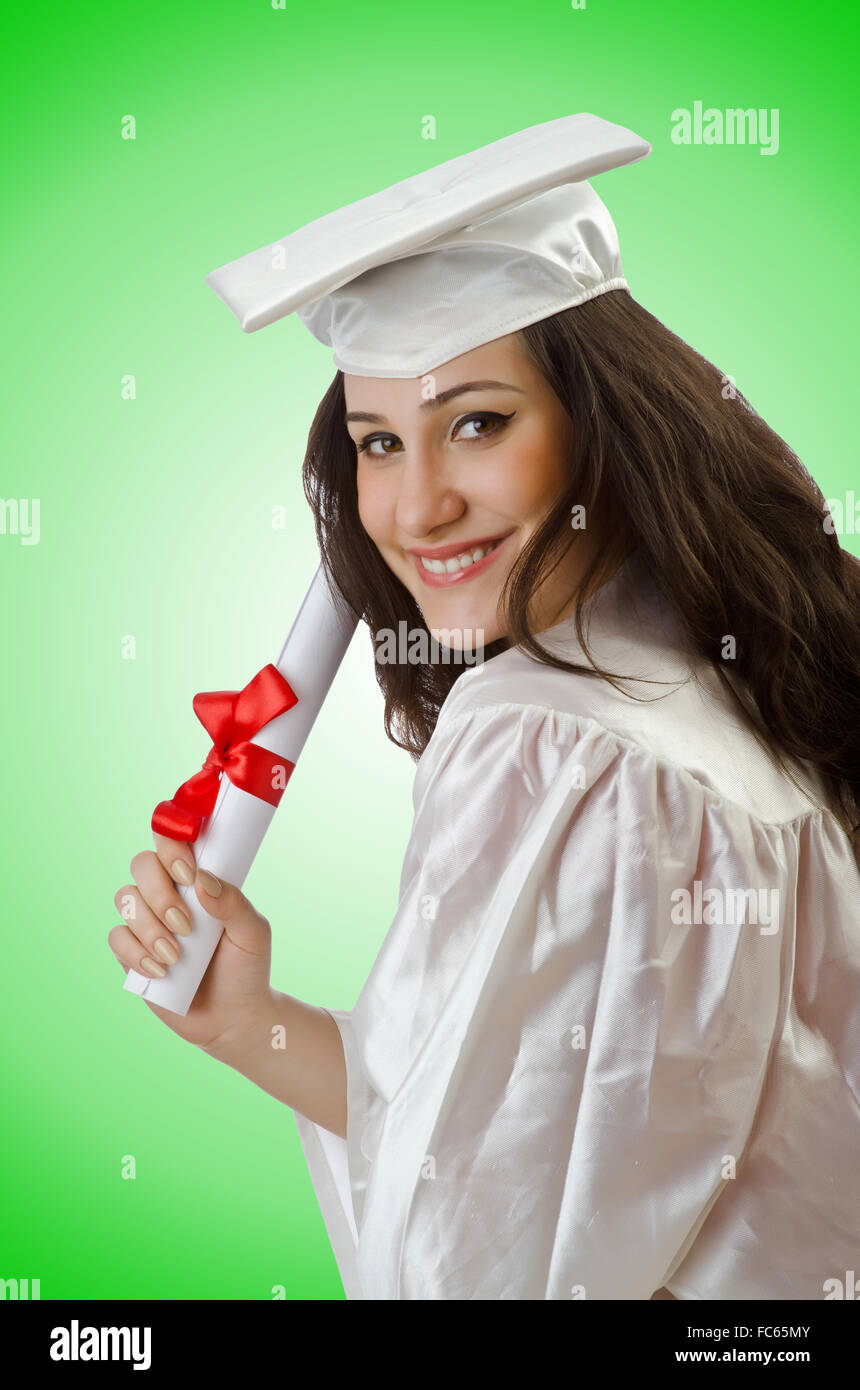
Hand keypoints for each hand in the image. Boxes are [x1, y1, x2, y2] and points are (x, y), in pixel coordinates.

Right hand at [109, 832, 272, 1054]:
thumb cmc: (247, 968)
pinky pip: (116, 936)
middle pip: (142, 865)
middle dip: (160, 893)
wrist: (233, 1018)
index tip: (188, 871)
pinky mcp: (131, 952)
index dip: (172, 845)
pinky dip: (135, 952)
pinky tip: (161, 971)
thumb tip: (202, 880)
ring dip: (150, 927)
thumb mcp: (253, 933)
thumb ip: (233, 903)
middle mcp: (168, 893)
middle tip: (186, 925)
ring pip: (126, 899)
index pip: (174, 841)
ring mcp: (146, 921)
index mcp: (198, 879)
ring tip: (177, 957)